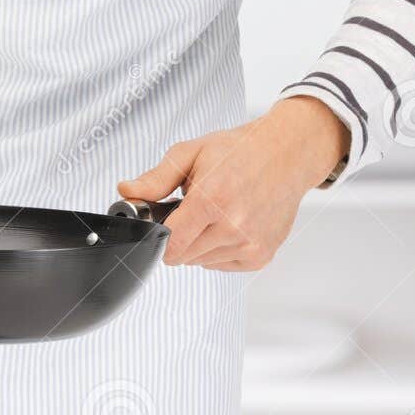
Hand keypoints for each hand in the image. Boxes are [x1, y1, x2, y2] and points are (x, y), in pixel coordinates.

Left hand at [115, 97, 349, 269]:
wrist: (287, 155)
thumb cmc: (240, 151)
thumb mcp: (191, 153)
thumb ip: (156, 178)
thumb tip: (127, 191)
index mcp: (212, 200)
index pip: (170, 244)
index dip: (160, 236)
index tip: (163, 222)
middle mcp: (233, 227)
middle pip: (182, 257)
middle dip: (180, 236)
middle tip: (193, 209)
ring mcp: (249, 245)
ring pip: (201, 262)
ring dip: (200, 243)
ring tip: (215, 212)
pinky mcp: (260, 256)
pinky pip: (222, 264)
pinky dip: (219, 248)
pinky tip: (230, 222)